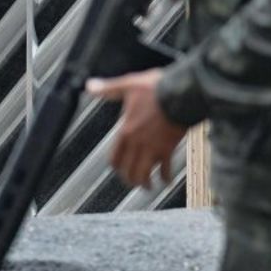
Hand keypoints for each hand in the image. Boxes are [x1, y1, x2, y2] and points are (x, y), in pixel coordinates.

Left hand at [85, 70, 187, 188]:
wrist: (180, 93)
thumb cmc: (156, 89)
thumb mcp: (129, 84)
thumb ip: (109, 89)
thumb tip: (90, 86)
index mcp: (126, 131)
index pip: (115, 157)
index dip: (116, 167)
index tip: (120, 170)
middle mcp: (137, 143)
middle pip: (128, 170)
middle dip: (130, 179)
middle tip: (133, 181)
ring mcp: (153, 148)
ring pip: (144, 174)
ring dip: (144, 182)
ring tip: (148, 186)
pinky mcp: (169, 148)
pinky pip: (165, 168)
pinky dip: (165, 177)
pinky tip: (167, 179)